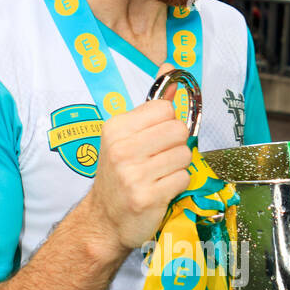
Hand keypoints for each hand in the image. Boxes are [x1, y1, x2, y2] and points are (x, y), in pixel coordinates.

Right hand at [83, 69, 191, 250]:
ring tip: (159, 175)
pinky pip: (183, 178)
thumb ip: (151, 105)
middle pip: (178, 130)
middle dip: (176, 144)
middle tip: (160, 158)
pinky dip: (178, 185)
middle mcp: (122, 149)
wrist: (104, 220)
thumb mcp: (126, 136)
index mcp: (116, 128)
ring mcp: (134, 174)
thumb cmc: (119, 175)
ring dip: (178, 166)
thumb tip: (170, 69)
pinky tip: (161, 189)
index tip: (156, 137)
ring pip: (184, 155)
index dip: (168, 123)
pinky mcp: (148, 197)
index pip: (165, 109)